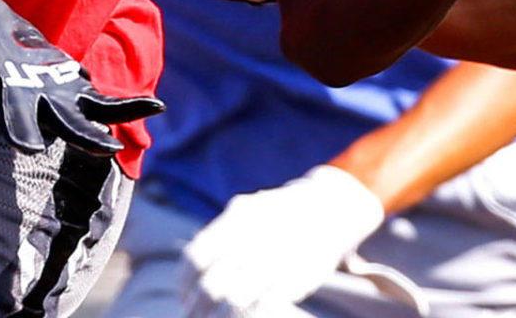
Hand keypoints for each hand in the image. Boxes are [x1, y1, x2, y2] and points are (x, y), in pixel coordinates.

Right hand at [0, 0, 163, 155]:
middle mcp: (11, 94)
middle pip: (15, 116)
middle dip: (23, 130)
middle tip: (27, 148)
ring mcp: (44, 100)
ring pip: (66, 122)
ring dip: (86, 134)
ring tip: (110, 148)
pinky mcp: (73, 97)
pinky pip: (101, 105)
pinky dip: (125, 108)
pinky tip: (155, 107)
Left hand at [179, 165, 389, 316]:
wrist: (330, 208)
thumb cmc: (279, 215)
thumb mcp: (249, 212)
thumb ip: (220, 234)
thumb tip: (190, 271)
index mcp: (237, 220)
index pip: (195, 258)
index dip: (185, 283)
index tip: (185, 296)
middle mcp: (253, 238)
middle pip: (212, 285)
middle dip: (198, 308)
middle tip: (194, 315)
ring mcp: (275, 259)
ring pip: (233, 301)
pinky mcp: (295, 278)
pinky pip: (262, 306)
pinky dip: (245, 317)